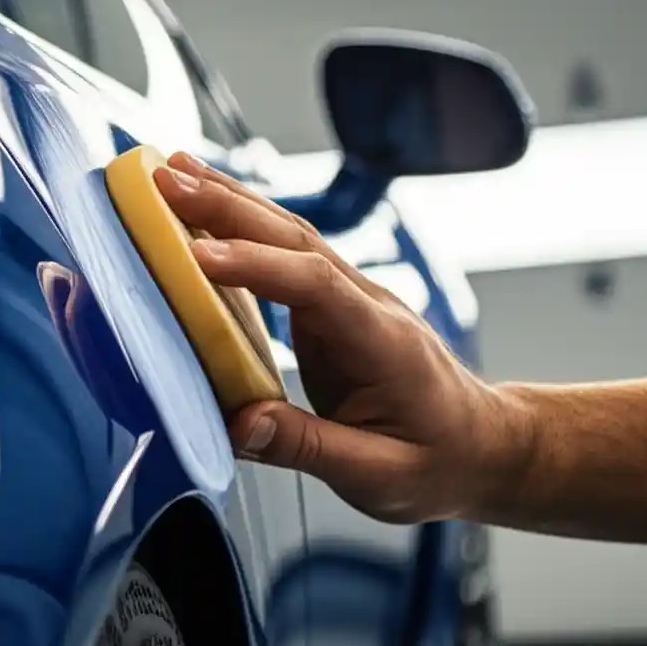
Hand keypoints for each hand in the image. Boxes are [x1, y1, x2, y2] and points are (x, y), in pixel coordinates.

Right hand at [155, 152, 520, 523]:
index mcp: (381, 341)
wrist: (482, 444)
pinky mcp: (332, 304)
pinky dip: (241, 224)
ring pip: (287, 233)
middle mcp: (366, 304)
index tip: (198, 257)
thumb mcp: (379, 474)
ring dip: (229, 199)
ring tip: (172, 172)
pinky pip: (283, 253)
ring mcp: (350, 298)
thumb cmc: (439, 459)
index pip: (315, 286)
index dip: (256, 266)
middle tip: (164, 181)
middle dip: (226, 205)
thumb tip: (240, 424)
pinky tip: (205, 209)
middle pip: (293, 238)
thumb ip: (308, 447)